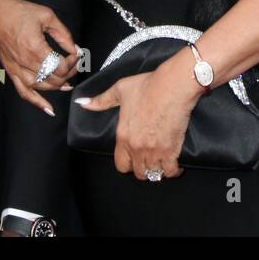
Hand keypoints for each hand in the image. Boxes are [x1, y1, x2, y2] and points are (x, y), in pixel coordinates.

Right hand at [0, 0, 79, 114]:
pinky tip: (48, 109)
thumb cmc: (18, 11)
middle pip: (53, 79)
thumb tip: (74, 48)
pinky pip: (23, 92)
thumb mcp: (46, 16)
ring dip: (56, 87)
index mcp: (35, 48)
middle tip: (75, 64)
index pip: (61, 66)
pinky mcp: (10, 71)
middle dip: (68, 73)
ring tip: (67, 83)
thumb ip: (63, 34)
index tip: (76, 52)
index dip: (73, 62)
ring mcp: (17, 69)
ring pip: (41, 87)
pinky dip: (36, 102)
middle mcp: (26, 63)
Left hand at [74, 57, 202, 180]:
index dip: (127, 163)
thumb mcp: (121, 89)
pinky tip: (176, 166)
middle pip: (138, 172)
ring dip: (157, 170)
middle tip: (149, 161)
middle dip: (143, 168)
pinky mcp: (171, 150)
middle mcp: (136, 147)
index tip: (133, 158)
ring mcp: (154, 151)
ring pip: (153, 174)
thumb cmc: (148, 86)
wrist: (173, 85)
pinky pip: (170, 171)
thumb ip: (102, 100)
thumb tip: (82, 103)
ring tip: (162, 163)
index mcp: (123, 136)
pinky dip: (173, 171)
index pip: (121, 164)